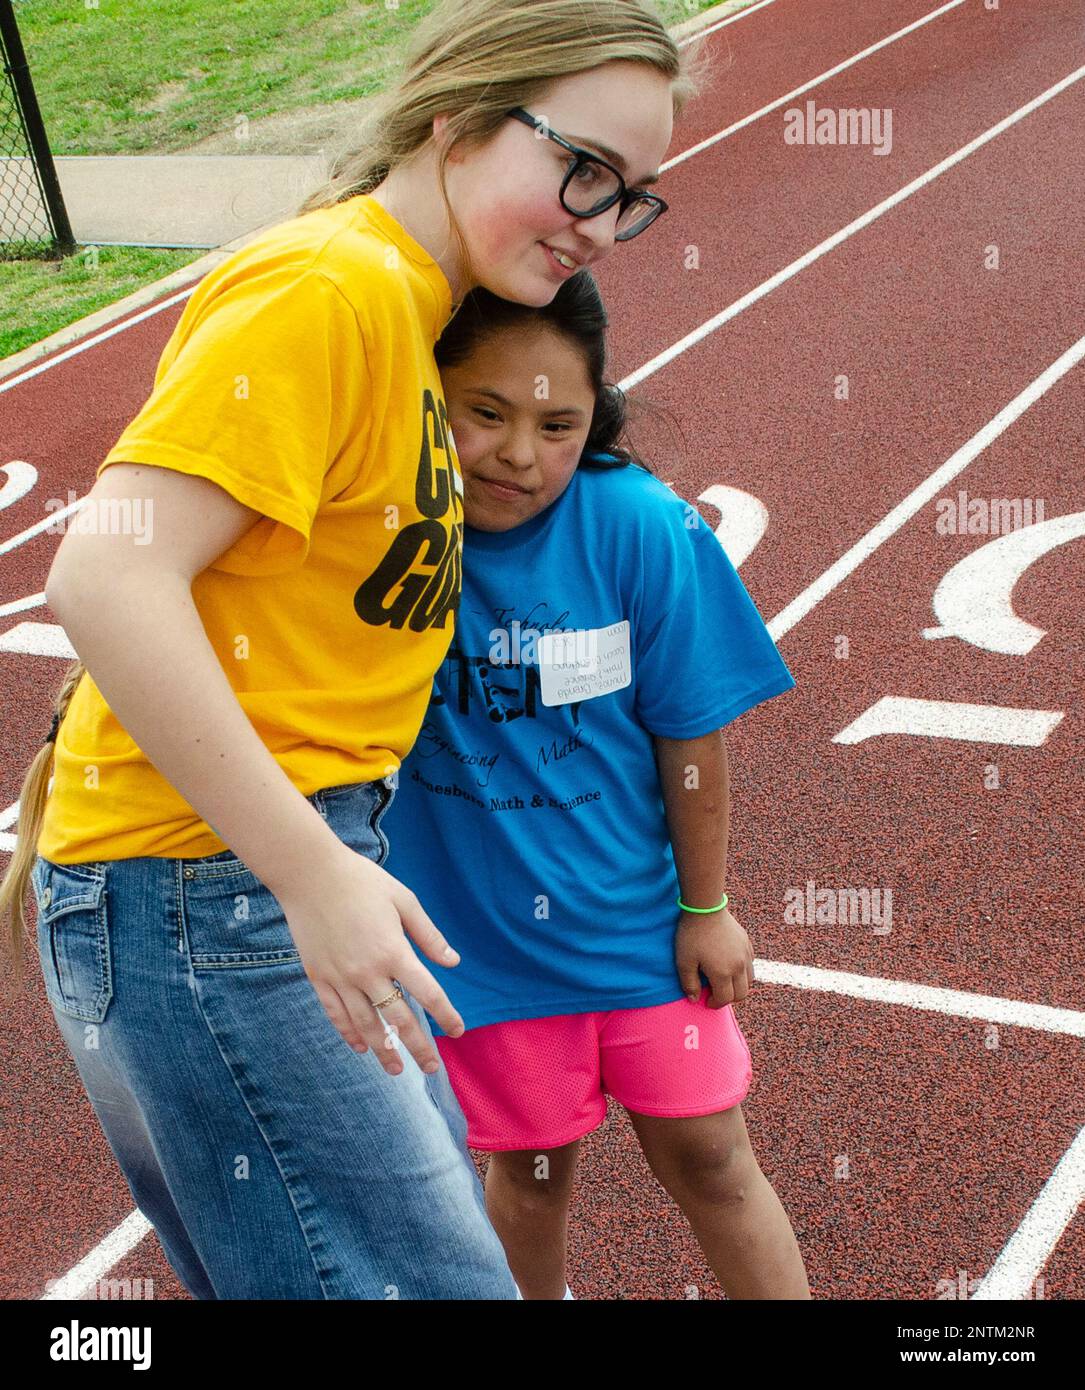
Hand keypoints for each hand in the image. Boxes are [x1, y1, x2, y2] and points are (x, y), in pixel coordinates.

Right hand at [276, 840, 464, 1075]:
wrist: (310, 874)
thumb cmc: (362, 882)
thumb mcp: (404, 901)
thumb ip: (428, 935)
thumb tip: (452, 961)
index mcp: (394, 951)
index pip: (428, 994)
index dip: (446, 1016)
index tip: (457, 1032)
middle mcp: (368, 971)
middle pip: (398, 1019)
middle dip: (417, 1047)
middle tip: (431, 1068)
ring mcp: (340, 977)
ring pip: (365, 1024)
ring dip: (383, 1050)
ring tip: (395, 1070)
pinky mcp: (319, 976)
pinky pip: (336, 1014)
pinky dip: (349, 1034)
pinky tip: (361, 1047)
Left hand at [675, 906, 754, 1007]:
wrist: (705, 908)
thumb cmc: (692, 935)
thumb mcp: (684, 961)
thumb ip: (689, 983)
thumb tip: (694, 999)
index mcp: (723, 972)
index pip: (725, 999)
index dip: (715, 1004)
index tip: (706, 1001)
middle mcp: (739, 966)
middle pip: (742, 994)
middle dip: (729, 999)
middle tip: (716, 994)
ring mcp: (745, 954)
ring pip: (749, 981)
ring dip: (739, 987)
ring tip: (724, 982)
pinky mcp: (747, 944)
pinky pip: (750, 965)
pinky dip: (743, 972)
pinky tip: (730, 966)